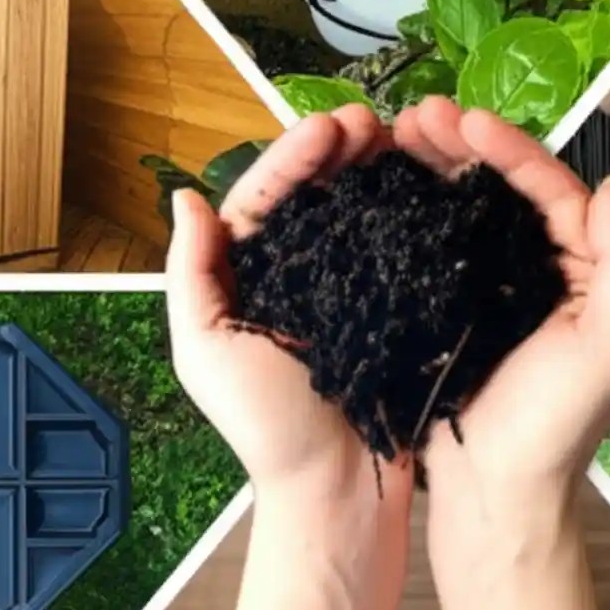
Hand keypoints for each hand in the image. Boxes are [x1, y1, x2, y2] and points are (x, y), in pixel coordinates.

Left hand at [165, 104, 413, 609]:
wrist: (337, 487)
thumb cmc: (267, 427)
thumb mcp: (207, 351)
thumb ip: (191, 275)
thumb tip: (184, 197)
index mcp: (248, 277)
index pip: (266, 198)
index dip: (295, 156)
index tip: (330, 126)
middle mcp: (297, 275)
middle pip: (315, 195)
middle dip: (341, 151)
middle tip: (374, 122)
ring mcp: (347, 290)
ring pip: (357, 214)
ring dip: (376, 172)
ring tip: (401, 140)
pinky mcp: (390, 310)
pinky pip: (395, 251)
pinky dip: (407, 215)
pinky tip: (425, 189)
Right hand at [395, 96, 609, 609]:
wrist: (495, 492)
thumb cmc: (557, 428)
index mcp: (587, 273)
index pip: (554, 192)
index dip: (513, 151)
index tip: (469, 122)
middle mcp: (543, 272)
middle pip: (506, 190)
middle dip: (464, 146)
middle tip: (420, 116)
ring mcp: (494, 288)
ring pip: (468, 209)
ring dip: (437, 167)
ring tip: (398, 136)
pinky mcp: (452, 308)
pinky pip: (437, 245)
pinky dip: (417, 211)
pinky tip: (391, 186)